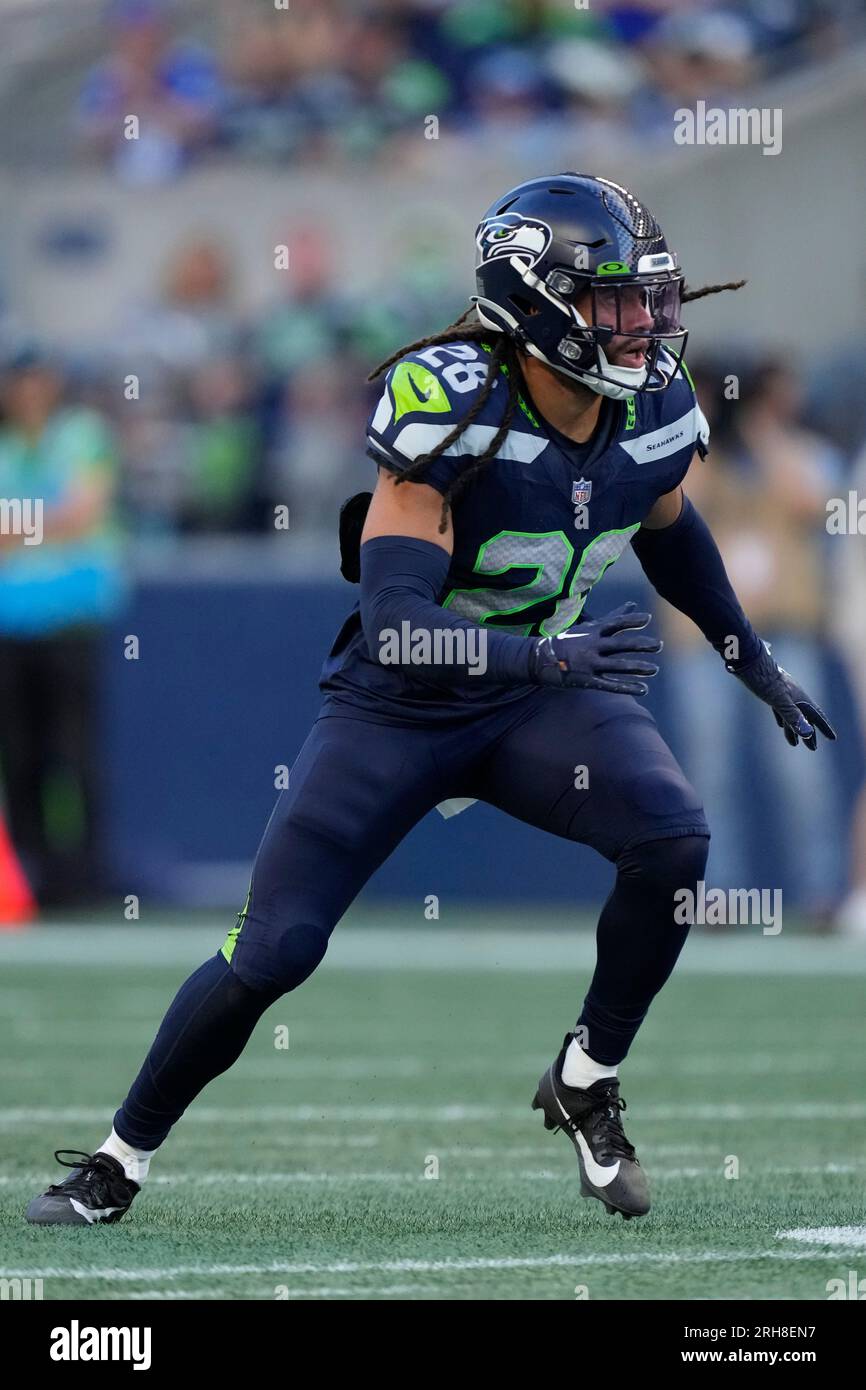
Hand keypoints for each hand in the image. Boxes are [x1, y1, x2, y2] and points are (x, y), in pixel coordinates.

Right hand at [530, 601, 661, 694]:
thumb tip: (633, 604)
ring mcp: (589, 664)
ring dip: (637, 667)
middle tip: (659, 645)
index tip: (647, 618)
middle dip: (640, 645)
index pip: (614, 623)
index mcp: (593, 631)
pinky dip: (627, 687)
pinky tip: (643, 689)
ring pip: (618, 666)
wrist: (540, 659)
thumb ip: (613, 617)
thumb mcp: (589, 626)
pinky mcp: (587, 680)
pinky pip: (610, 685)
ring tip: (654, 669)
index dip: (630, 621)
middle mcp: (592, 646)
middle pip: (620, 644)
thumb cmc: (569, 641)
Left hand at [727, 642, 835, 749]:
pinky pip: (782, 709)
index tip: (832, 738)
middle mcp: (794, 695)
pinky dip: (783, 718)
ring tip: (794, 744)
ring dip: (794, 728)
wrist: (750, 661)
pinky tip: (780, 725)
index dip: (824, 728)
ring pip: (793, 714)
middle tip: (812, 748)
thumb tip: (808, 734)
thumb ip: (793, 717)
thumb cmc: (764, 680)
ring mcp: (784, 693)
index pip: (816, 716)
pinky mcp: (772, 691)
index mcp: (799, 698)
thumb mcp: (779, 701)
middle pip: (805, 717)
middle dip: (809, 733)